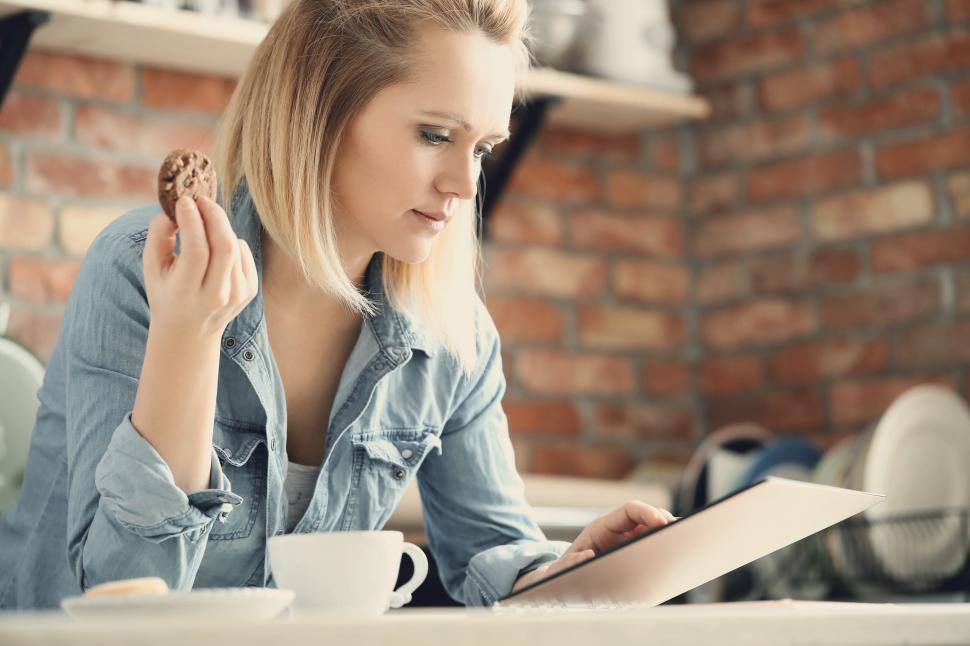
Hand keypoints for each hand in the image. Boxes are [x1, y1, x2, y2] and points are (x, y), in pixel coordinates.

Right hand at [143, 195, 257, 341]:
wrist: (190, 331)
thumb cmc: (166, 291)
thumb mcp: (151, 268)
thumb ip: (158, 235)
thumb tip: (174, 209)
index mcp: (186, 293)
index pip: (196, 251)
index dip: (192, 221)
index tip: (184, 200)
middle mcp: (215, 297)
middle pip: (223, 246)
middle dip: (214, 214)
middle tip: (201, 198)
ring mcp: (237, 295)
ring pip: (234, 246)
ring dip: (219, 226)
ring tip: (203, 221)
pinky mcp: (250, 290)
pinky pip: (243, 252)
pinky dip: (230, 241)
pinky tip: (215, 248)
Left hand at [512, 500, 675, 592]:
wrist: (563, 580)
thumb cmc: (563, 572)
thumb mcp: (562, 568)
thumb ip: (570, 563)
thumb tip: (587, 556)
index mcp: (602, 529)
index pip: (629, 510)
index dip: (647, 512)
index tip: (661, 521)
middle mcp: (617, 531)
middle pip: (646, 517)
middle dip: (664, 521)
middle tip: (679, 531)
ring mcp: (627, 542)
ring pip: (653, 530)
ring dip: (667, 534)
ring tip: (682, 541)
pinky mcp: (634, 554)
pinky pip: (652, 546)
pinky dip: (665, 548)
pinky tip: (676, 557)